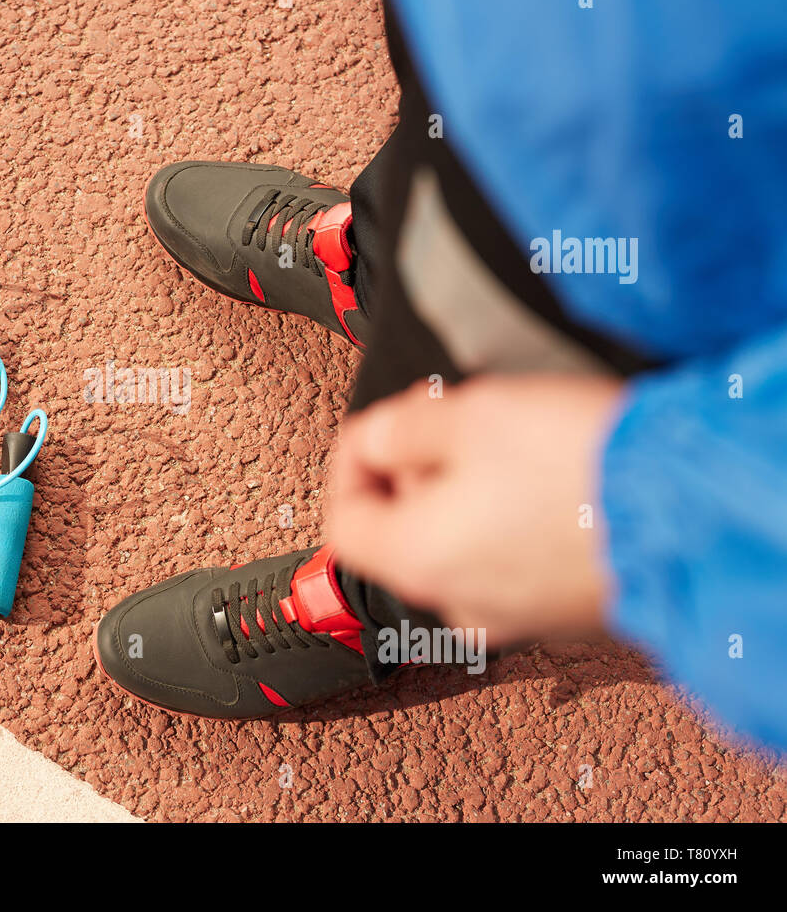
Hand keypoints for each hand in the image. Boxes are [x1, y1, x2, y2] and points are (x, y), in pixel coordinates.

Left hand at [324, 374, 626, 644]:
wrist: (692, 511)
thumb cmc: (584, 465)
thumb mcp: (470, 415)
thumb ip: (400, 427)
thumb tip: (375, 440)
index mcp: (416, 561)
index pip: (340, 519)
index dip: (350, 461)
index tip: (379, 426)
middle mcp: (457, 603)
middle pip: (400, 532)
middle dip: (416, 467)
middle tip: (454, 417)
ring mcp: (514, 616)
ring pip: (460, 544)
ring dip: (469, 489)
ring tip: (512, 442)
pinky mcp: (564, 615)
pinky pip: (515, 562)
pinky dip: (515, 521)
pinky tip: (553, 481)